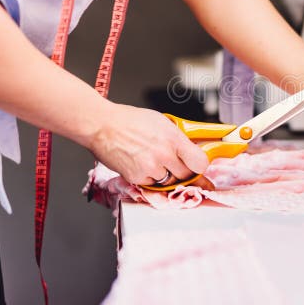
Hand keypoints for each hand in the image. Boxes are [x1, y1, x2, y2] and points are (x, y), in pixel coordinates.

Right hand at [86, 103, 212, 188]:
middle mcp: (164, 155)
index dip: (200, 166)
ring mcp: (150, 168)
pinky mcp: (137, 177)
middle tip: (178, 166)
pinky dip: (151, 178)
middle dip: (184, 173)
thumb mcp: (162, 122)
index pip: (200, 163)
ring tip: (157, 161)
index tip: (199, 167)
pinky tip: (144, 164)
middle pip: (186, 176)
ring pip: (169, 182)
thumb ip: (178, 138)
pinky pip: (152, 184)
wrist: (102, 125)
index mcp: (173, 138)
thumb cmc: (130, 120)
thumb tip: (191, 149)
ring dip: (167, 176)